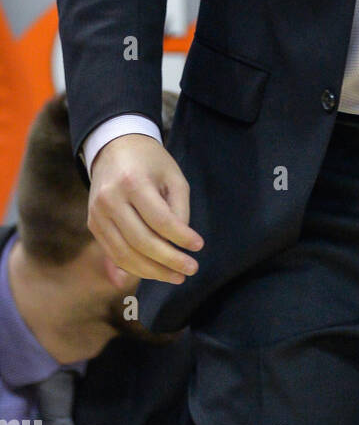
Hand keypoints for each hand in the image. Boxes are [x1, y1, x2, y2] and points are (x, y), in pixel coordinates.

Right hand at [88, 134, 203, 283]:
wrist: (114, 148)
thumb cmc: (151, 162)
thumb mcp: (173, 175)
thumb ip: (179, 208)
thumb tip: (181, 244)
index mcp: (133, 182)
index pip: (160, 220)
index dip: (180, 237)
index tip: (199, 246)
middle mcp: (110, 199)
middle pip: (141, 241)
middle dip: (169, 260)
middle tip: (191, 270)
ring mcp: (97, 214)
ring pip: (125, 254)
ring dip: (152, 271)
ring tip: (176, 276)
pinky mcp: (93, 224)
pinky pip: (115, 254)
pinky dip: (135, 267)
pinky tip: (155, 271)